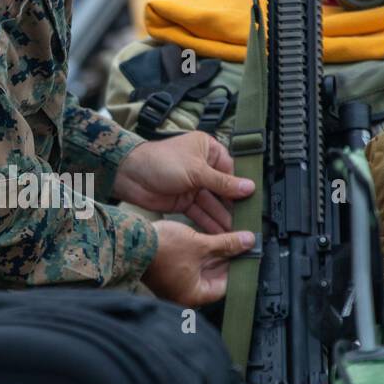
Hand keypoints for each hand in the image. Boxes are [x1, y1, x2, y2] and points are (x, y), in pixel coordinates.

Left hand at [113, 132, 253, 231]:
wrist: (130, 175)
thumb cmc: (160, 161)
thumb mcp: (196, 170)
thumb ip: (223, 182)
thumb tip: (248, 187)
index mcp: (208, 150)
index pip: (231, 170)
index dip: (241, 186)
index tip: (253, 201)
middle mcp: (202, 167)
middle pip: (223, 189)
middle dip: (233, 205)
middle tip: (248, 220)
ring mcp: (193, 185)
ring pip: (213, 203)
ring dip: (223, 217)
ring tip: (237, 231)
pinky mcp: (184, 201)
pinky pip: (201, 212)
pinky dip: (210, 222)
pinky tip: (222, 233)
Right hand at [144, 220, 254, 306]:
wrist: (129, 240)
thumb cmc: (160, 249)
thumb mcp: (200, 244)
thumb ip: (227, 244)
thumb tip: (249, 242)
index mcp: (194, 296)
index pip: (227, 285)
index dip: (239, 266)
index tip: (249, 252)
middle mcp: (185, 294)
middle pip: (216, 276)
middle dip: (228, 258)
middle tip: (243, 242)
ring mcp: (177, 284)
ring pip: (204, 268)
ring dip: (216, 253)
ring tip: (229, 236)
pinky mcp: (171, 272)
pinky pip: (193, 263)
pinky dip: (203, 252)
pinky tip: (211, 237)